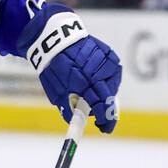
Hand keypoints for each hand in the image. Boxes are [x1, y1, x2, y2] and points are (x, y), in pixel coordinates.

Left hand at [17, 5, 121, 132]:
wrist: (56, 39)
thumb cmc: (54, 68)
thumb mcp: (56, 91)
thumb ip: (69, 108)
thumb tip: (79, 123)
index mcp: (82, 83)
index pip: (101, 107)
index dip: (105, 120)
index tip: (104, 129)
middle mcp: (97, 72)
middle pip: (109, 98)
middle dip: (105, 110)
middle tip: (100, 118)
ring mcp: (105, 61)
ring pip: (112, 86)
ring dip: (105, 93)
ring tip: (92, 92)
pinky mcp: (109, 53)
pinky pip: (113, 73)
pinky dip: (106, 79)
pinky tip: (96, 79)